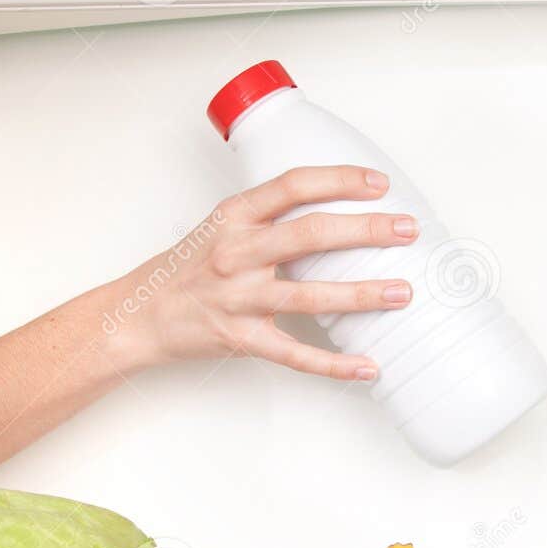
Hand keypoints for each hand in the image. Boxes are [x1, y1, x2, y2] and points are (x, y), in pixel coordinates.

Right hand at [103, 166, 415, 380]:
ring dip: (362, 294)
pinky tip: (368, 367)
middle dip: (367, 231)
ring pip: (310, 296)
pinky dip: (335, 365)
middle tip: (407, 230)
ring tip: (401, 292)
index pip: (293, 186)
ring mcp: (238, 298)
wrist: (138, 315)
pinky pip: (295, 355)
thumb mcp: (219, 227)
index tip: (378, 184)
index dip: (340, 180)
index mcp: (233, 216)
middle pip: (311, 235)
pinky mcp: (241, 339)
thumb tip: (332, 207)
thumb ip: (267, 216)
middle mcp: (236, 253)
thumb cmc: (185, 268)